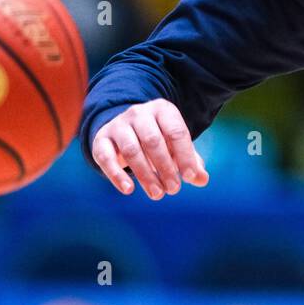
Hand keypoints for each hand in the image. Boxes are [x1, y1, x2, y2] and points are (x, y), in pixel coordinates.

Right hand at [91, 99, 208, 198]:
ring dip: (145, 175)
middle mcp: (139, 113)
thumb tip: (202, 179)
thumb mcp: (176, 146)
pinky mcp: (101, 139)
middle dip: (165, 167)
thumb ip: (190, 161)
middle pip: (153, 140)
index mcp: (162, 110)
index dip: (184, 156)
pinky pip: (105, 157)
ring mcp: (118, 125)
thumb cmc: (159, 140)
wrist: (126, 128)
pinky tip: (128, 190)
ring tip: (157, 194)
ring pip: (131, 150)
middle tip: (173, 189)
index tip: (190, 177)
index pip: (176, 132)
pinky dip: (116, 175)